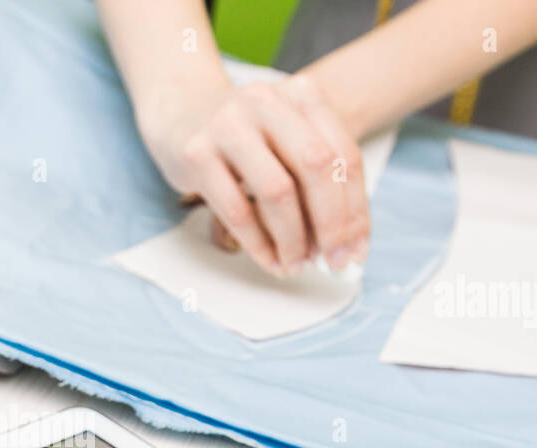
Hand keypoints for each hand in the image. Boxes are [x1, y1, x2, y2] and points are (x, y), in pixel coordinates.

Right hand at [145, 73, 369, 275]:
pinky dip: (258, 244)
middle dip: (331, 224)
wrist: (179, 109)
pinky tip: (269, 260)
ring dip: (293, 239)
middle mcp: (267, 103)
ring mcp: (228, 126)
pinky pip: (236, 210)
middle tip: (332, 261)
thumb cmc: (245, 135)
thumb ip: (318, 176)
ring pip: (276, 192)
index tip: (355, 250)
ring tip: (296, 264)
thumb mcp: (287, 136)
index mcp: (301, 95)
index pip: (344, 156)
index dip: (356, 210)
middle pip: (316, 168)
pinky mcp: (197, 153)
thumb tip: (344, 241)